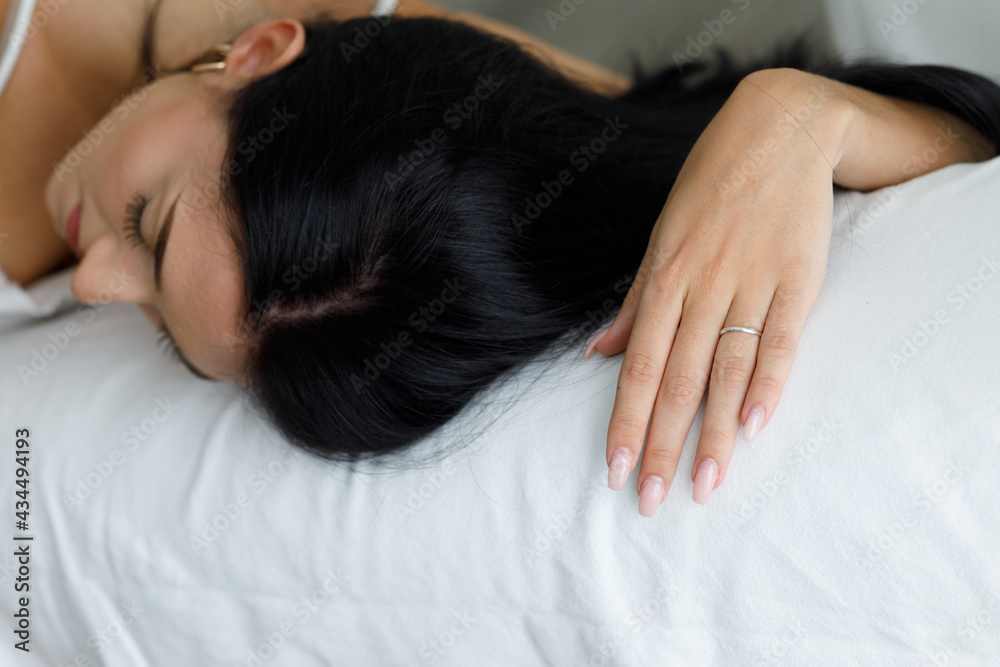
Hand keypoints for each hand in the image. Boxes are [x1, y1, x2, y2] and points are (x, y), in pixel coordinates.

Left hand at [586, 69, 850, 515]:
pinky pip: (780, 339)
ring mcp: (750, 284)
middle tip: (652, 500)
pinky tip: (755, 426)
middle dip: (663, 445)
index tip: (615, 470)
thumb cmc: (709, 188)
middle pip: (678, 380)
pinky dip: (768, 382)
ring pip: (726, 370)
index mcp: (664, 279)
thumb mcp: (660, 239)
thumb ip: (634, 303)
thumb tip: (596, 353)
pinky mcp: (796, 279)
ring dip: (714, 433)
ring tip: (704, 486)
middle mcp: (702, 287)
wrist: (776, 130)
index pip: (638, 366)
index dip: (626, 421)